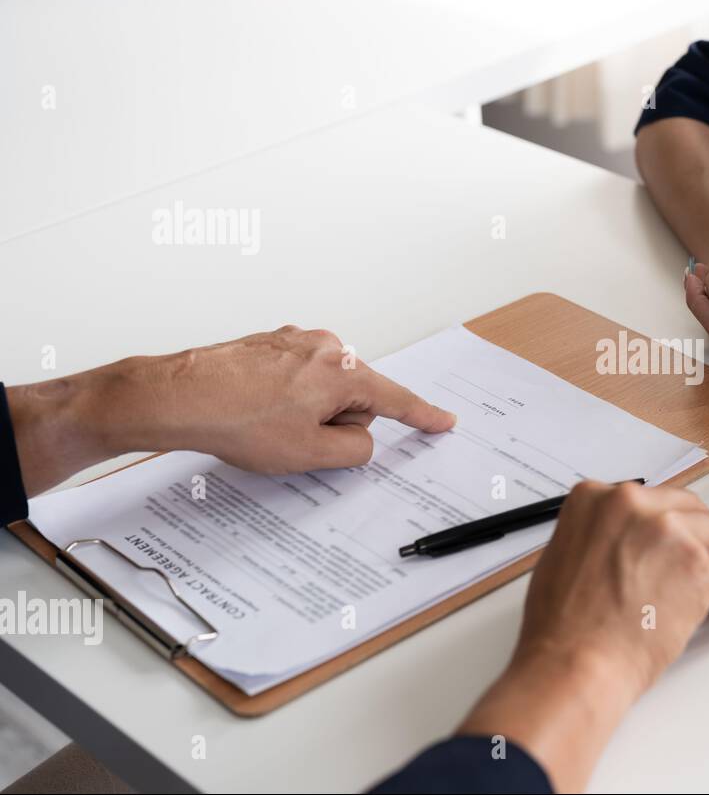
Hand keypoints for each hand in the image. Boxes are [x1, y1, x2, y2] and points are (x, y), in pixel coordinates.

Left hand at [118, 326, 455, 473]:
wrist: (178, 396)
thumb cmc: (235, 418)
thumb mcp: (309, 454)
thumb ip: (353, 450)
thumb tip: (358, 439)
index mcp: (343, 371)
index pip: (394, 400)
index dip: (421, 416)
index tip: (443, 421)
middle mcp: (324, 346)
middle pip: (354, 395)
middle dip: (334, 421)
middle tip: (297, 438)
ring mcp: (294, 341)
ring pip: (323, 388)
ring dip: (306, 411)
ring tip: (267, 424)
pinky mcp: (269, 343)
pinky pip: (296, 378)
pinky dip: (284, 398)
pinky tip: (256, 410)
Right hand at [458, 481, 708, 790]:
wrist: (574, 663)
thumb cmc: (561, 626)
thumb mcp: (564, 557)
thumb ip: (597, 539)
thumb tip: (620, 548)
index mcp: (596, 499)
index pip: (646, 499)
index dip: (666, 516)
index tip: (677, 523)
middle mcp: (634, 506)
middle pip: (687, 508)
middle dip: (704, 525)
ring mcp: (670, 534)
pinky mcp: (699, 570)